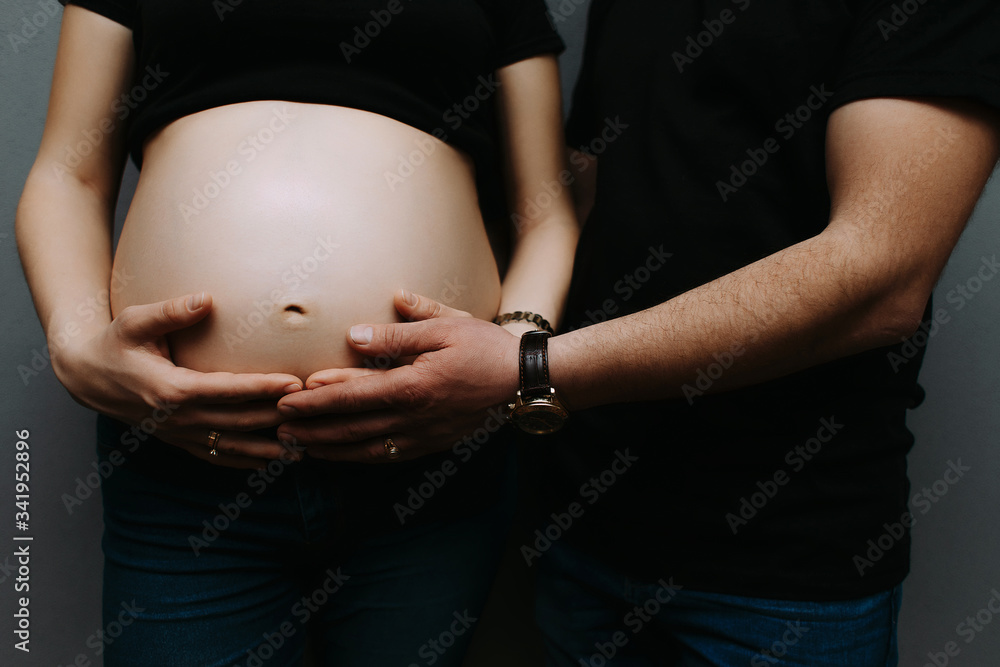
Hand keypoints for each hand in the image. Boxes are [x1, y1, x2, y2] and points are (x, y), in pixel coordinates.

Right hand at [52, 292, 304, 468]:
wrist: (86, 377)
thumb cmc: (114, 343)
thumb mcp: (133, 321)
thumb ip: (170, 311)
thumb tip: (205, 299)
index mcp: (171, 390)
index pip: (228, 390)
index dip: (263, 388)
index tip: (294, 382)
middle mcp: (178, 418)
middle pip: (239, 421)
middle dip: (278, 416)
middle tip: (315, 410)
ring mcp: (179, 434)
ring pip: (233, 445)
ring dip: (270, 447)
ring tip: (307, 445)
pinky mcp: (180, 441)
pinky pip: (218, 456)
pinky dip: (247, 461)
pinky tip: (274, 461)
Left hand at [276, 290, 520, 462]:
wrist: (524, 380)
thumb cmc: (485, 347)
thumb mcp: (444, 327)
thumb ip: (397, 335)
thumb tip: (354, 337)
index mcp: (412, 387)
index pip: (350, 398)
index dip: (314, 401)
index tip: (284, 401)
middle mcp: (413, 419)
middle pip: (350, 429)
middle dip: (311, 430)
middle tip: (278, 431)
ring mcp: (423, 436)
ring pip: (366, 449)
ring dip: (329, 449)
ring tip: (300, 447)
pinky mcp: (433, 444)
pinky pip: (388, 456)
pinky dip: (359, 457)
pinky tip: (344, 454)